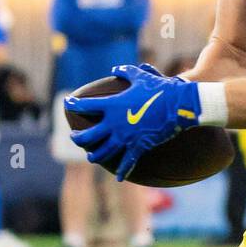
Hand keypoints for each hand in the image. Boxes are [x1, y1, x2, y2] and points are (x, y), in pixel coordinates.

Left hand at [66, 62, 200, 180]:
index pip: (85, 106)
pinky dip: (122, 171)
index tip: (68, 102)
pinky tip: (118, 178)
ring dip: (94, 156)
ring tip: (91, 157)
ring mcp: (126, 137)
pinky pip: (127, 163)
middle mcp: (114, 124)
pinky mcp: (138, 147)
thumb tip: (116, 69)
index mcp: (112, 106)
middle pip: (88, 136)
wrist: (178, 105)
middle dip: (78, 138)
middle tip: (75, 137)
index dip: (73, 103)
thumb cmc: (159, 88)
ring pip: (103, 152)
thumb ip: (126, 72)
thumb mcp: (141, 76)